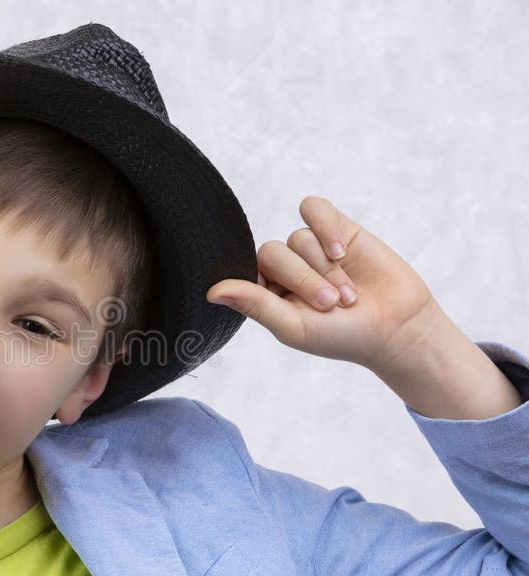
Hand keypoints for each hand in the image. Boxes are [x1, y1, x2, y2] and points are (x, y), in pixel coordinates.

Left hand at [206, 196, 446, 373]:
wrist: (396, 328)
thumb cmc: (341, 336)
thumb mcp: (292, 325)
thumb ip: (254, 305)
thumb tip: (210, 292)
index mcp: (264, 292)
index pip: (246, 272)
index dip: (268, 286)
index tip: (290, 305)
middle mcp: (283, 267)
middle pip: (273, 253)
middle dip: (305, 280)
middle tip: (332, 306)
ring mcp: (309, 247)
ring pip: (298, 237)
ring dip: (326, 268)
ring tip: (348, 294)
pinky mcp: (336, 228)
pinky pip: (313, 209)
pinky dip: (326, 228)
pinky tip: (342, 251)